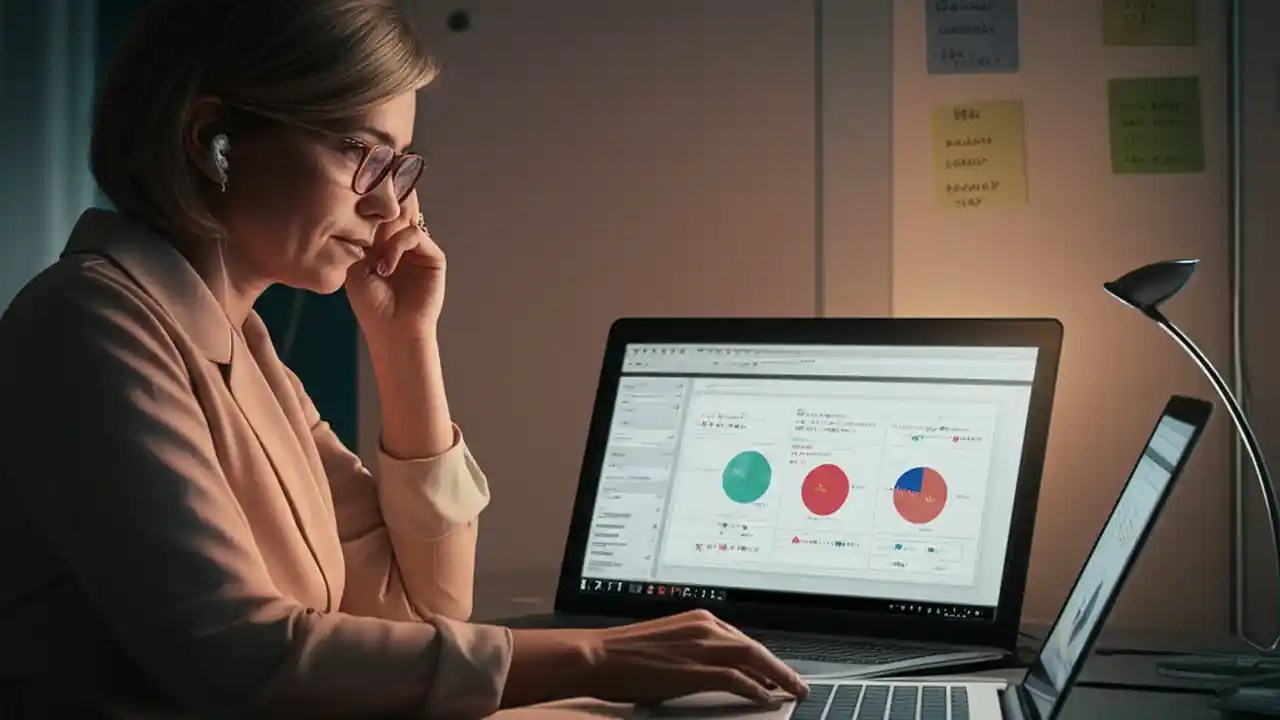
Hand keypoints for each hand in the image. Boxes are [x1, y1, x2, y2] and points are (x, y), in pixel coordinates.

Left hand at [344, 190, 443, 341]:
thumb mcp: (357, 264)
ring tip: (373, 257)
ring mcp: (418, 248)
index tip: (352, 195)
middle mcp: (401, 241)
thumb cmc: (371, 305)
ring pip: (404, 217)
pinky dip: (397, 247)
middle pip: (395, 207)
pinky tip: (385, 267)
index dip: (369, 201)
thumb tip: (367, 208)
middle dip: (380, 206)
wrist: (392, 330)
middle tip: (366, 205)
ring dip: (385, 231)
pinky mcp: (433, 257)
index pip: (379, 211)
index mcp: (382, 242)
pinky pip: (414, 236)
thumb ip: (363, 237)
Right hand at [589, 610, 808, 704]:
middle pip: (754, 646)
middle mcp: (704, 627)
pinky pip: (736, 678)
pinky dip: (754, 688)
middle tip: (796, 684)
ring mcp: (701, 647)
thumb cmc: (623, 654)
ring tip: (792, 691)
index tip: (775, 671)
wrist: (598, 656)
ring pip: (753, 658)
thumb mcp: (666, 644)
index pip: (740, 639)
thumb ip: (692, 650)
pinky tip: (764, 698)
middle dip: (778, 667)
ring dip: (777, 676)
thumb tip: (710, 670)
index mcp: (698, 619)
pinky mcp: (694, 669)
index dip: (762, 658)